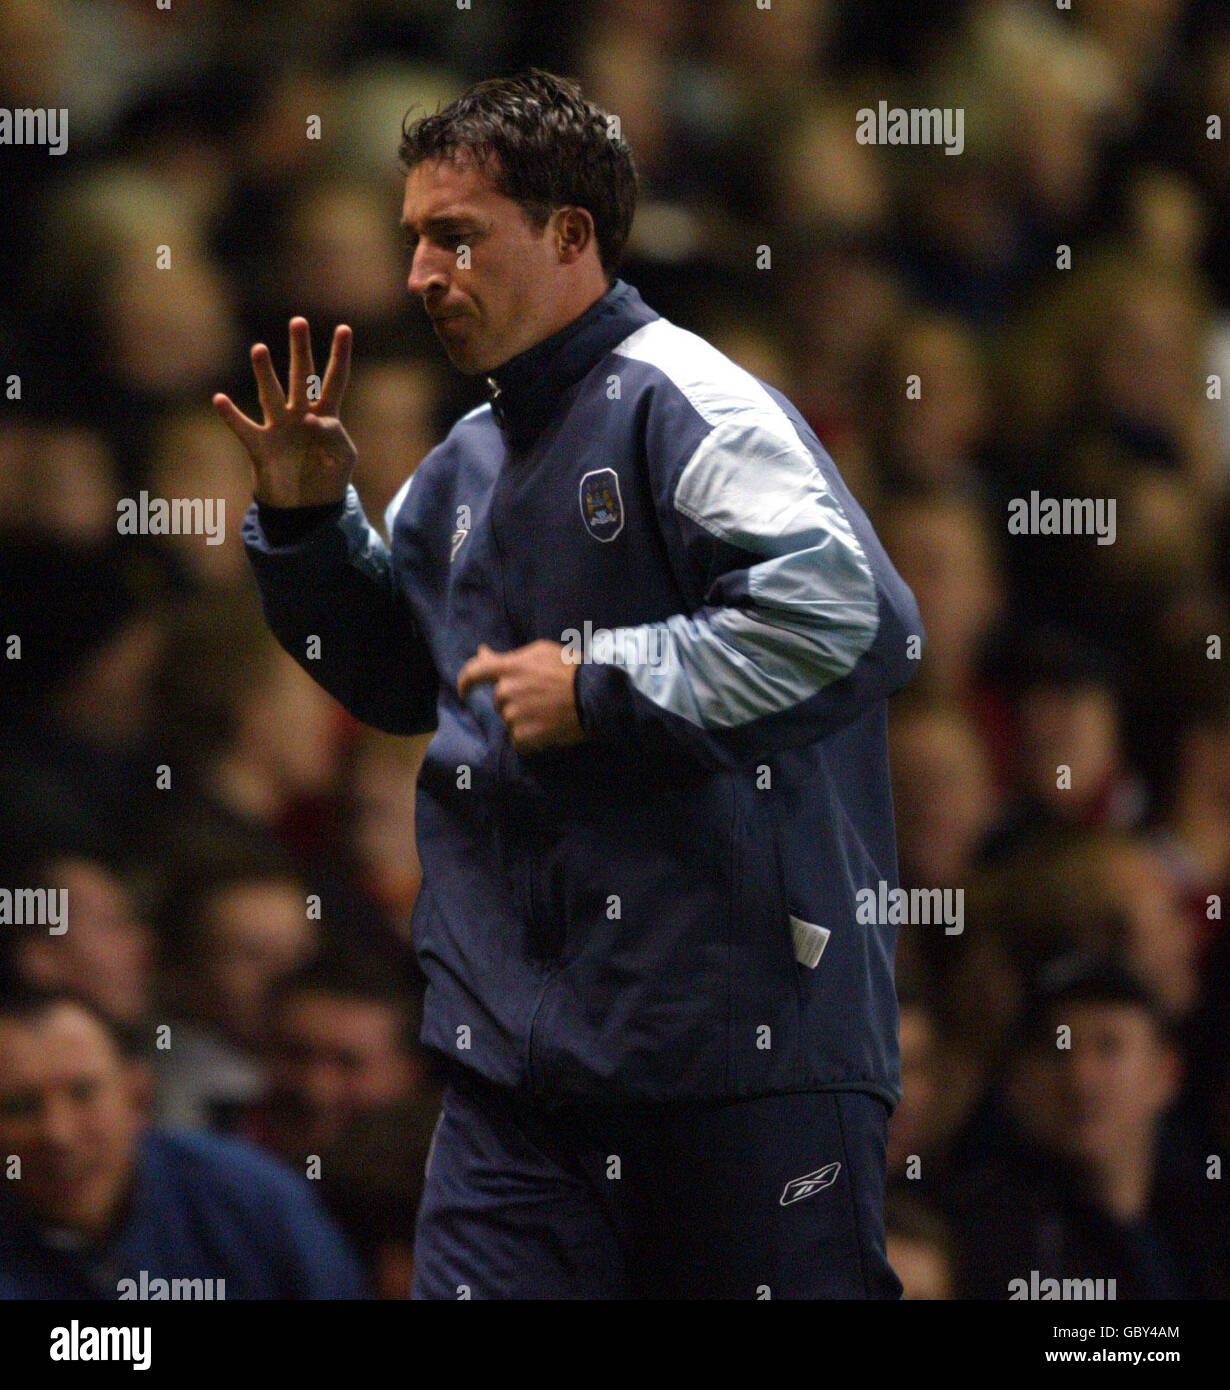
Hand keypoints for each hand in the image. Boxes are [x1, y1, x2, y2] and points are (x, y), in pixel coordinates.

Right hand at [213, 317, 355, 506]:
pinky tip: (220, 399)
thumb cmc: (329, 479)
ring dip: (265, 373)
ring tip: (259, 349)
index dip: (340, 356)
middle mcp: (299, 413)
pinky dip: (231, 415)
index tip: (344, 328)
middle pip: (301, 376)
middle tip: (298, 322)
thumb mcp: (344, 458)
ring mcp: (278, 427)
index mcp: (325, 414)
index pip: (334, 379)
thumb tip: (310, 419)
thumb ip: (335, 436)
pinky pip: (243, 428)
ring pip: (271, 394)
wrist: (307, 509)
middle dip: (300, 350)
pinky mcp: (260, 446)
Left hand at [457, 641, 585, 753]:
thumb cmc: (571, 669)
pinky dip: (530, 738)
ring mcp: (514, 716)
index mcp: (509, 668)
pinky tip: (548, 728)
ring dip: (523, 719)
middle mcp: (507, 692)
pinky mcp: (523, 737)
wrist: (594, 697)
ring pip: (509, 721)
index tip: (465, 691)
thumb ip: (507, 656)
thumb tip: (481, 652)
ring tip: (548, 713)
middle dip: (513, 701)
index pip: (474, 673)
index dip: (466, 682)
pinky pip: (518, 740)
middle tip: (540, 699)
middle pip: (499, 701)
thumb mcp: (540, 652)